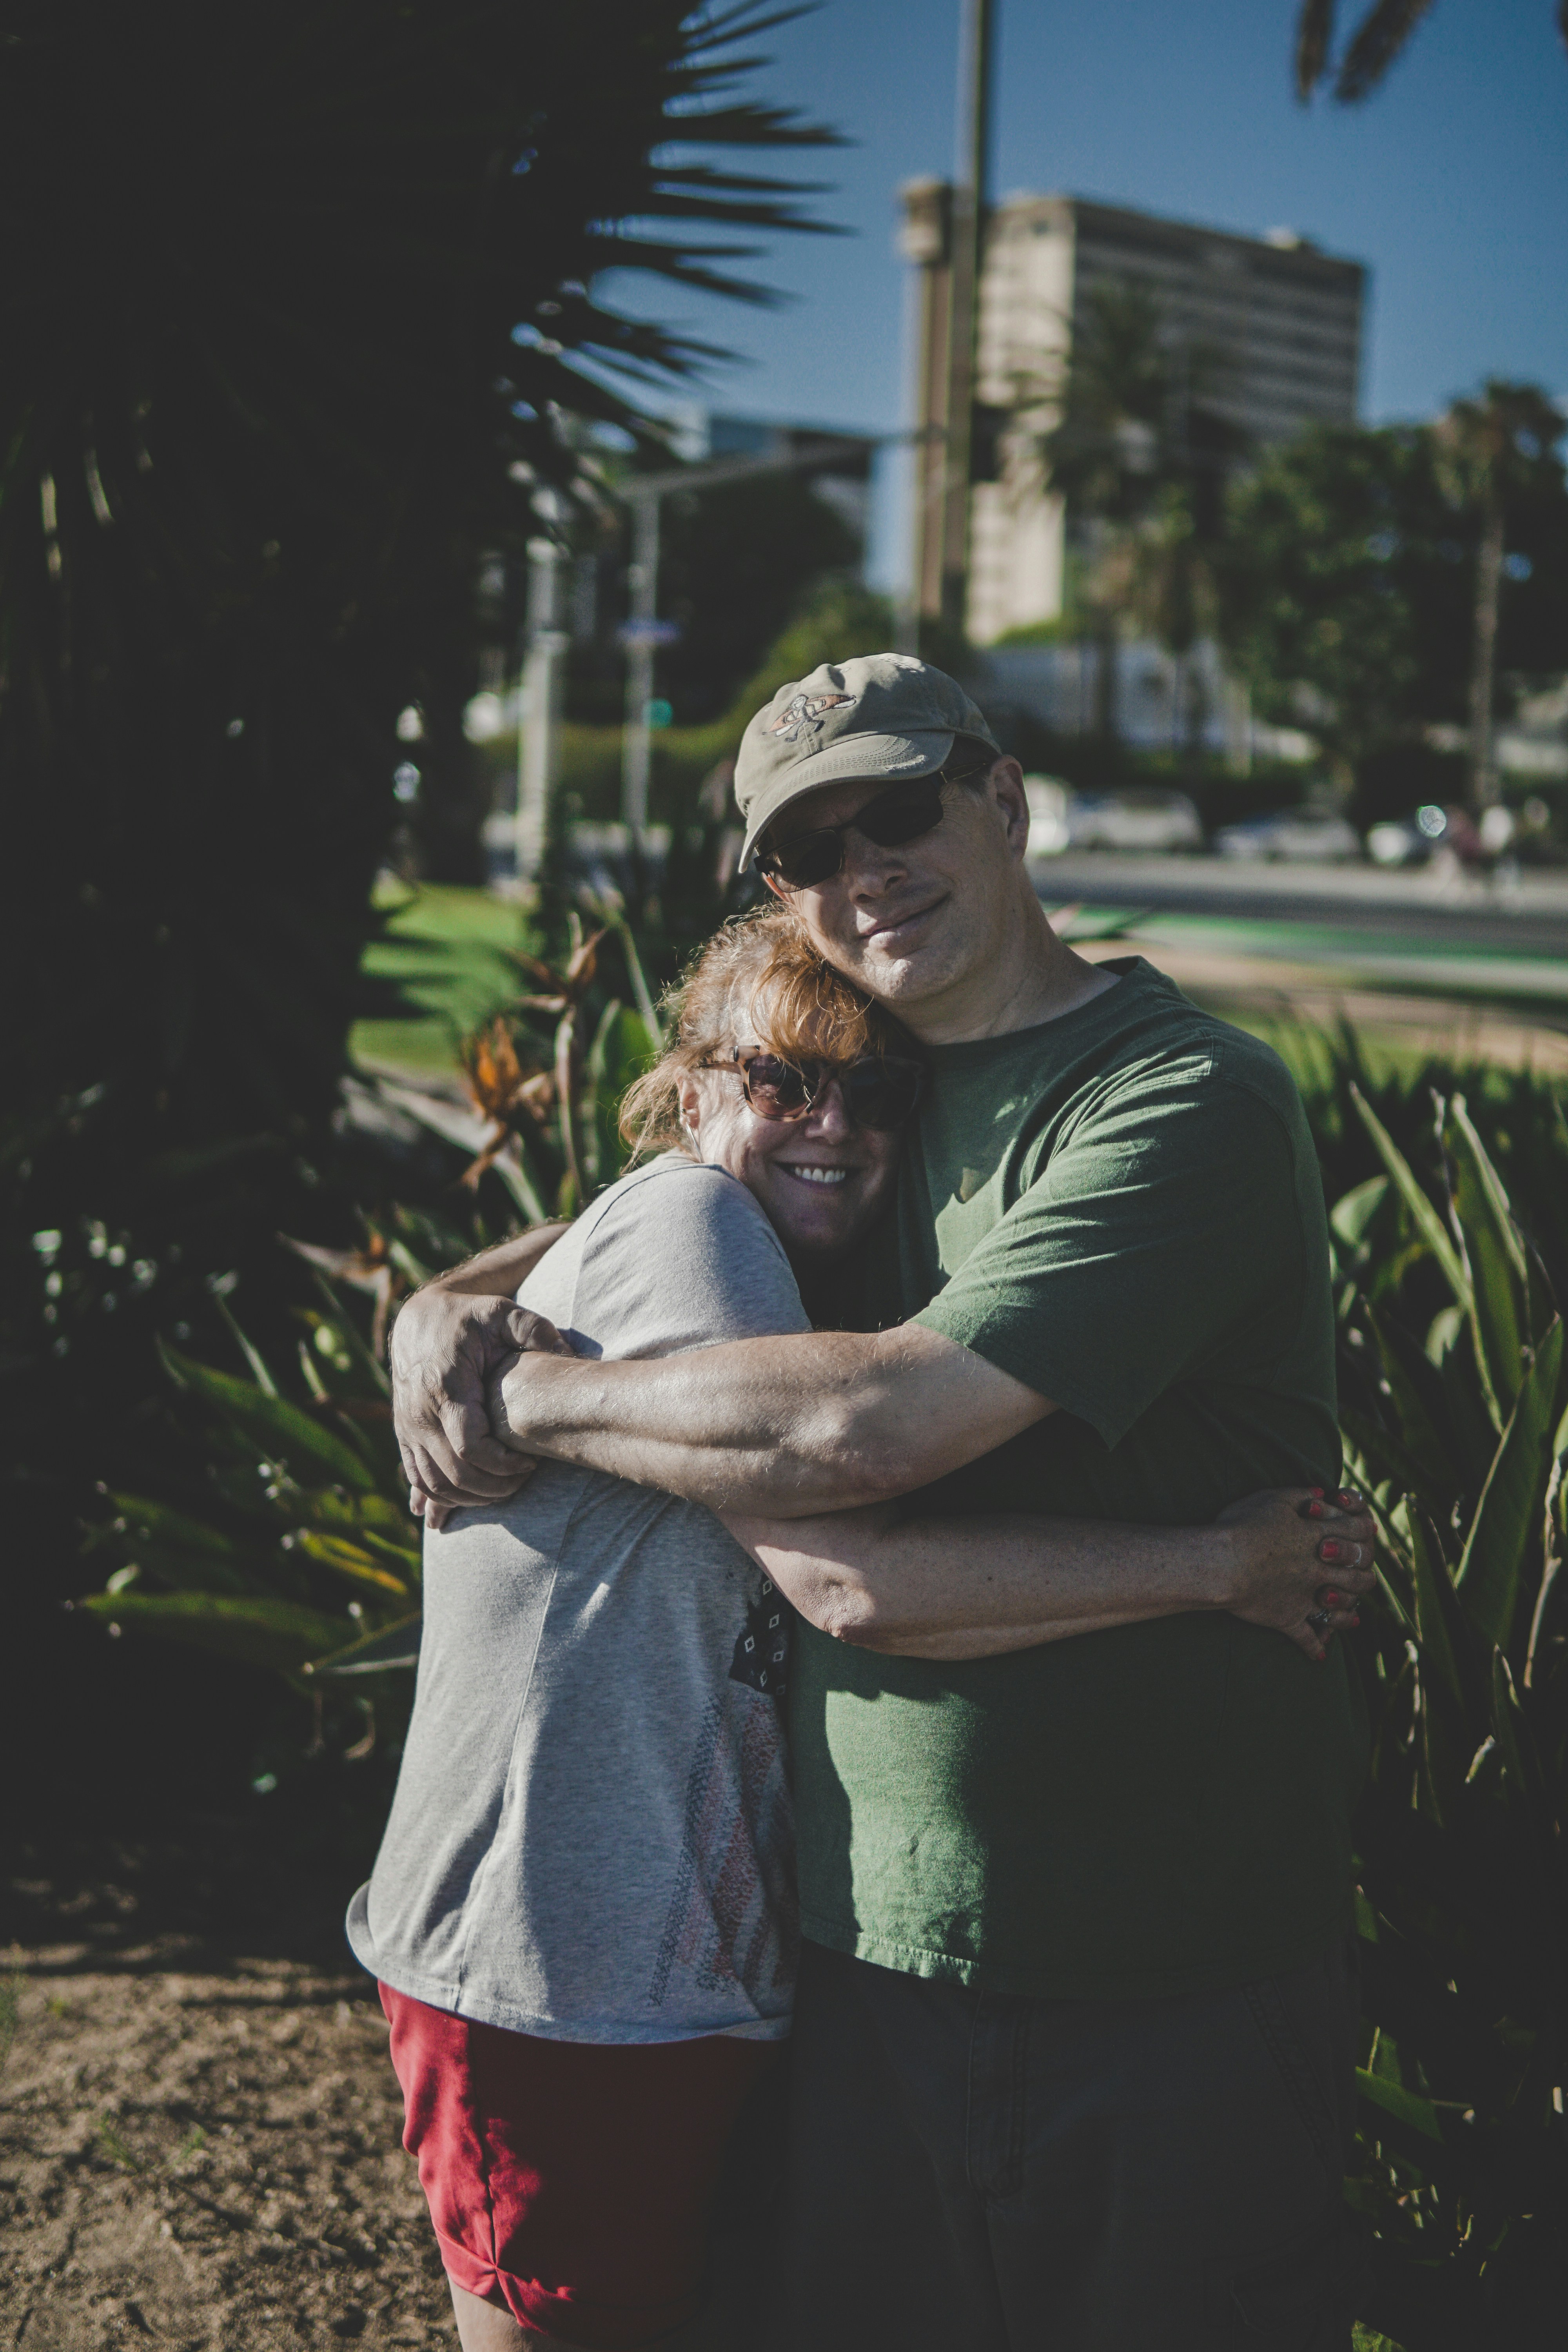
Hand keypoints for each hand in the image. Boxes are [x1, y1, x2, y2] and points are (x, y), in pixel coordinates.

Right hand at [390, 1287, 573, 1527]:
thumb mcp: (501, 1312)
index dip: (504, 1465)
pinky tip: (468, 1499)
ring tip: (503, 1490)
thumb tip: (569, 1352)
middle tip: (524, 1481)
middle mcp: (421, 1414)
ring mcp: (408, 1428)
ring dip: (469, 1499)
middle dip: (494, 1488)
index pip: (471, 1447)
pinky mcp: (403, 1435)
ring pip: (434, 1484)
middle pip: (455, 1474)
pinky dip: (441, 1496)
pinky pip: (416, 1478)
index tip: (531, 1463)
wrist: (418, 1320)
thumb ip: (534, 1329)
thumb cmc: (466, 1318)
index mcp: (447, 1388)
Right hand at [1215, 1487, 1375, 1661]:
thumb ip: (1300, 1493)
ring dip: (1349, 1612)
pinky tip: (1319, 1656)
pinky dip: (1314, 1648)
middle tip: (1364, 1574)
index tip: (1367, 1529)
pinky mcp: (1288, 1618)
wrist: (1222, 1563)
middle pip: (1358, 1575)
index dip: (1364, 1529)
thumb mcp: (1272, 1498)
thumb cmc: (1243, 1526)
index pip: (1356, 1532)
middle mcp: (1319, 1569)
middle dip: (1365, 1574)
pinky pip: (1306, 1637)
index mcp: (1318, 1537)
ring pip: (1341, 1608)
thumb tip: (1322, 1491)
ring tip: (1352, 1618)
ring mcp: (1306, 1596)